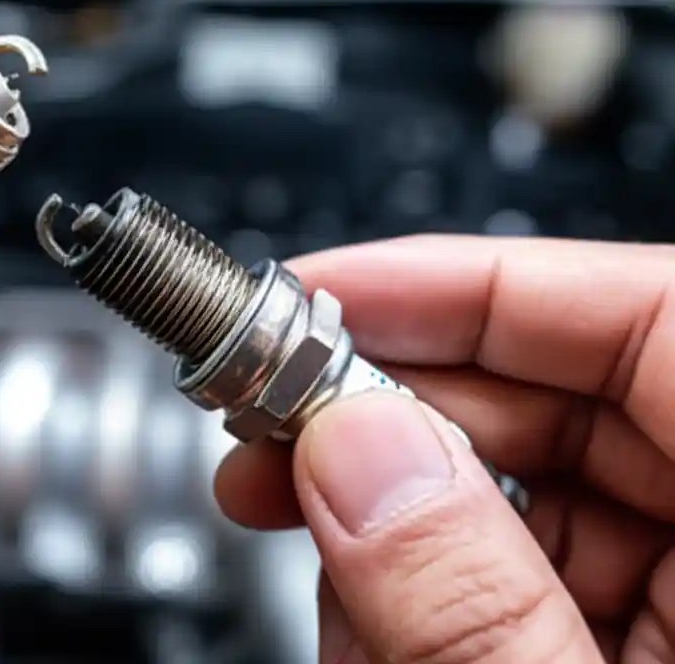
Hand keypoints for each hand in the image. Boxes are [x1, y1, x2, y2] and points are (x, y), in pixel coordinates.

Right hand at [215, 236, 674, 662]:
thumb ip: (466, 598)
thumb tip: (355, 452)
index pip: (652, 318)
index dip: (475, 284)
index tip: (327, 296)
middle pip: (567, 404)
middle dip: (397, 417)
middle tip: (275, 430)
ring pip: (529, 496)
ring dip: (390, 521)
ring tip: (312, 558)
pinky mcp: (651, 646)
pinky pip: (527, 577)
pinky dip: (425, 588)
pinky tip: (366, 623)